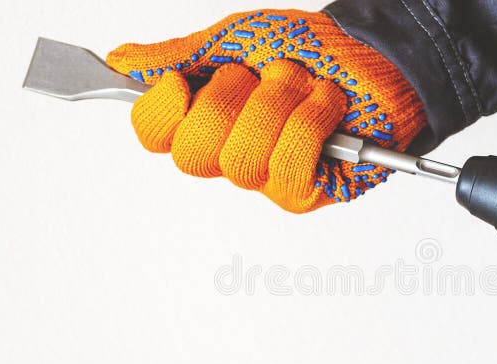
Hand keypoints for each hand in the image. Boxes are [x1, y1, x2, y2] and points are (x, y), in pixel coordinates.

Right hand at [107, 9, 426, 212]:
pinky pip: (290, 167)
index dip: (160, 112)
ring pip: (244, 159)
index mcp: (208, 119)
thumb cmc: (308, 50)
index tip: (182, 81)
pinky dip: (310, 122)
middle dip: (231, 100)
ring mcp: (270, 178)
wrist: (374, 54)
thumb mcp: (236, 40)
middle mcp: (233, 155)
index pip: (157, 138)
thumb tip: (122, 63)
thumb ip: (181, 55)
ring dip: (277, 103)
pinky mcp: (310, 190)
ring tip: (303, 83)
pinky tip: (327, 104)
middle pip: (195, 155)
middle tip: (260, 74)